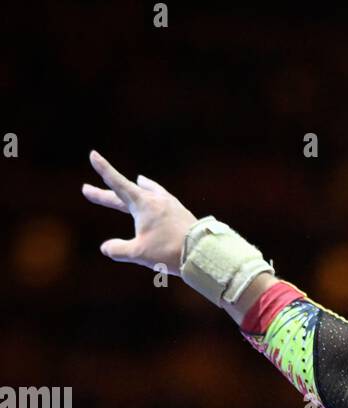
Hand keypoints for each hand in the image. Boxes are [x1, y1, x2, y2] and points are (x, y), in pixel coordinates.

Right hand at [81, 150, 197, 275]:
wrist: (201, 250)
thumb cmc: (169, 251)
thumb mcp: (139, 253)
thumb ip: (119, 250)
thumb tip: (106, 248)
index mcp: (142, 204)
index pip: (117, 183)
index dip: (104, 170)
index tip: (93, 154)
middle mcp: (155, 199)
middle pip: (125, 193)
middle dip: (105, 195)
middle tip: (87, 190)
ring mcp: (169, 204)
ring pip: (149, 192)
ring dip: (138, 188)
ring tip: (138, 181)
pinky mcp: (180, 212)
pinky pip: (164, 199)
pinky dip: (157, 195)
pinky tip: (162, 197)